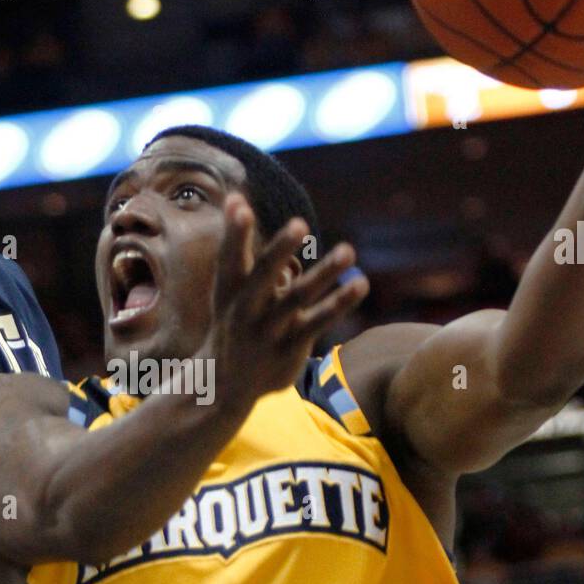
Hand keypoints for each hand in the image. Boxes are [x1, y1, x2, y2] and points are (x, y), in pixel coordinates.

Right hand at [199, 194, 368, 412]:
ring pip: (297, 299)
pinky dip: (339, 303)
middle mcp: (245, 310)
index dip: (234, 233)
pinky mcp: (290, 347)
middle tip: (299, 224)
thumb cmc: (231, 321)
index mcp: (228, 291)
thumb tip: (235, 197)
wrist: (223, 385)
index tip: (239, 204)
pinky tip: (360, 284)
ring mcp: (268, 331)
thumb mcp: (227, 286)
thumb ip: (236, 244)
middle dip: (279, 251)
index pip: (229, 258)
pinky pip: (318, 322)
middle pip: (262, 277)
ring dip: (323, 275)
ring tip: (348, 250)